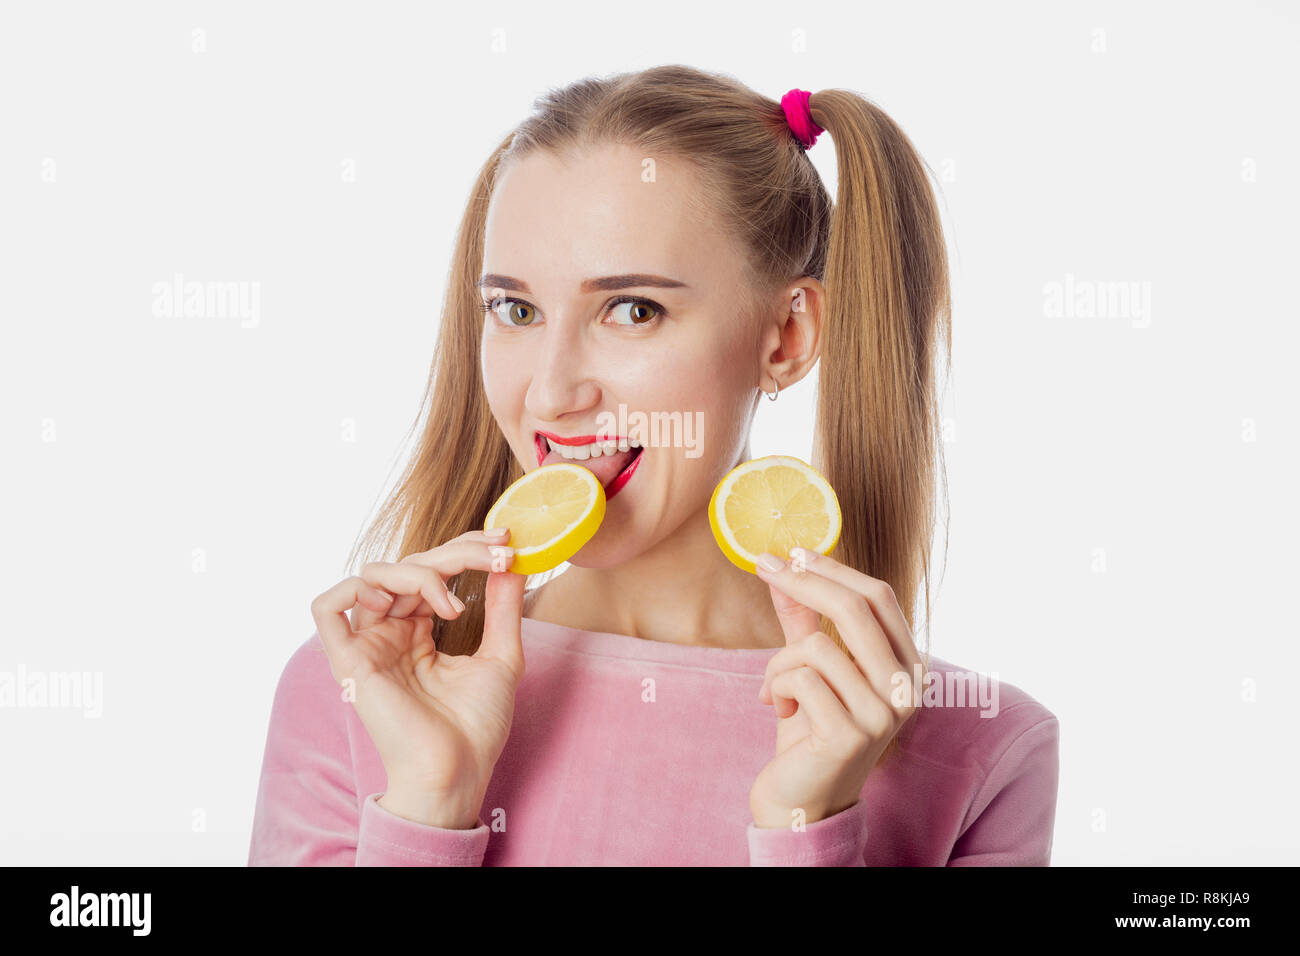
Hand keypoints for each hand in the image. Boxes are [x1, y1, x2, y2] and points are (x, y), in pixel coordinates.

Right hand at [309, 529, 524, 826]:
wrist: (457, 772)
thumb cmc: (477, 727)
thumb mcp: (502, 656)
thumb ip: (503, 607)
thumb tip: (513, 562)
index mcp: (419, 632)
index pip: (434, 571)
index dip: (466, 549)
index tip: (507, 542)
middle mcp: (390, 632)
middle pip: (409, 565)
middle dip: (456, 553)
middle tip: (497, 554)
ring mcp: (368, 644)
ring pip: (374, 575)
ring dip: (419, 572)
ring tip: (453, 603)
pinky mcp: (349, 661)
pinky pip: (326, 608)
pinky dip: (355, 588)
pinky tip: (406, 603)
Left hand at [748, 548, 924, 829]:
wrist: (803, 799)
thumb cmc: (809, 731)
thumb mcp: (810, 667)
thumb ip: (803, 620)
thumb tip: (783, 565)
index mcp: (906, 665)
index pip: (878, 596)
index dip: (834, 568)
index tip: (793, 551)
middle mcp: (905, 688)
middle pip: (855, 608)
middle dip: (803, 581)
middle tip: (765, 566)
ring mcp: (883, 713)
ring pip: (817, 646)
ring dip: (779, 662)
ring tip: (774, 689)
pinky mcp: (851, 734)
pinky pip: (801, 679)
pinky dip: (775, 688)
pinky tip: (776, 710)